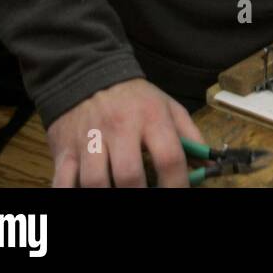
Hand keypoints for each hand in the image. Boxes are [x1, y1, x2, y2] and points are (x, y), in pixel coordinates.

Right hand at [47, 78, 203, 186]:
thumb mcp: (168, 107)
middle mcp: (120, 129)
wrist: (88, 74)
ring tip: (119, 196)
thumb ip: (190, 136)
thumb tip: (209, 166)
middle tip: (147, 197)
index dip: (177, 184)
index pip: (169, 157)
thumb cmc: (134, 98)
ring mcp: (89, 140)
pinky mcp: (64, 150)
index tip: (180, 194)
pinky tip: (85, 194)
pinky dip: (71, 193)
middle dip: (140, 195)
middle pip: (129, 175)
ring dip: (107, 195)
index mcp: (151, 117)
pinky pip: (63, 182)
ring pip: (94, 182)